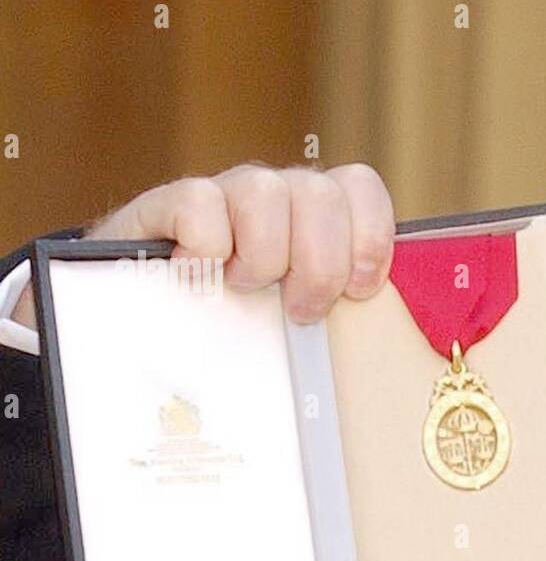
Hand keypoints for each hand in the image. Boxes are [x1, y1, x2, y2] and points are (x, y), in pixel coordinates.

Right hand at [11, 162, 395, 327]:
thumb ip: (340, 326)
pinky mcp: (167, 206)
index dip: (369, 235)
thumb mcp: (299, 330)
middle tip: (301, 311)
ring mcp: (221, 197)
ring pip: (263, 189)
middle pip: (320, 192)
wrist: (144, 337)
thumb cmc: (239, 338)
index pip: (358, 186)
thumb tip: (387, 374)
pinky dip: (205, 244)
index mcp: (314, 218)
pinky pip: (200, 201)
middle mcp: (273, 197)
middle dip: (320, 263)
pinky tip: (198, 274)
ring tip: (243, 290)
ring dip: (263, 253)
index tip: (358, 290)